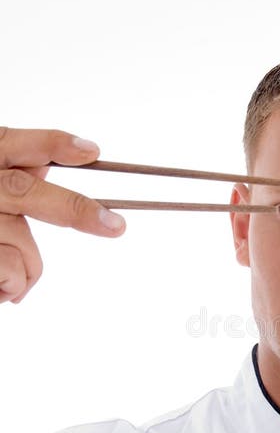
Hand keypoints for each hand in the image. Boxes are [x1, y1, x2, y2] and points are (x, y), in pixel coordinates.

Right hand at [0, 126, 125, 303]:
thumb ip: (9, 177)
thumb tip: (46, 167)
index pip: (10, 144)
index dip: (50, 145)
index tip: (91, 151)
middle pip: (23, 193)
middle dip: (75, 209)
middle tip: (115, 226)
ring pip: (22, 245)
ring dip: (29, 270)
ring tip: (10, 279)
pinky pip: (10, 272)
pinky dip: (13, 287)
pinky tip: (0, 289)